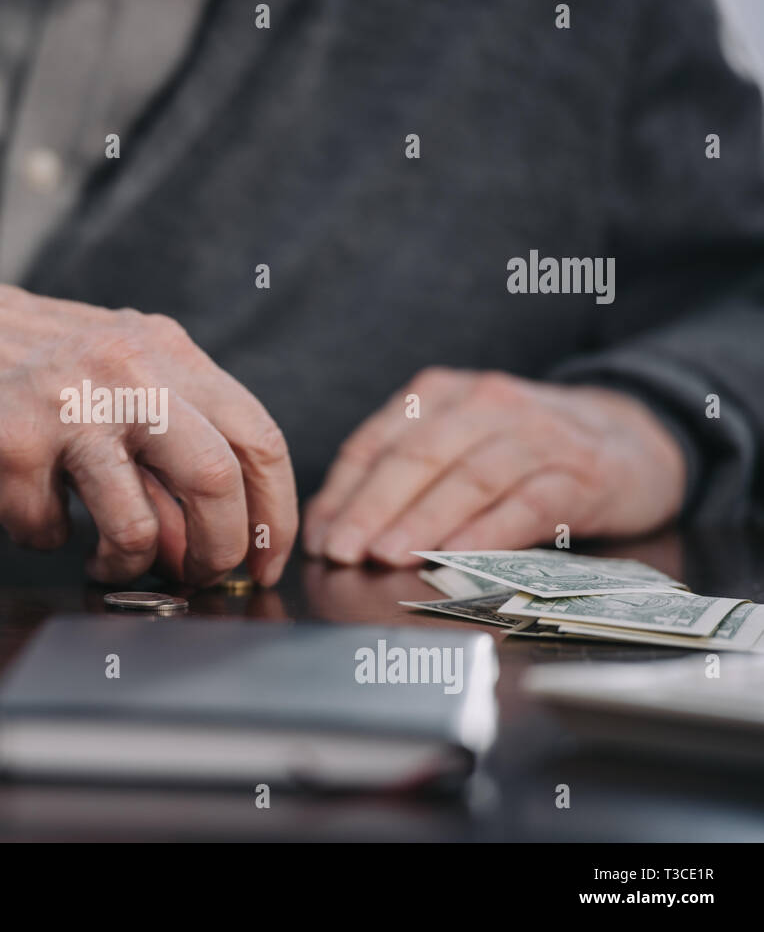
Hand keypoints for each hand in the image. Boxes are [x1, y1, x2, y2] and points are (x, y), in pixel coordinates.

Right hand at [0, 276, 296, 585]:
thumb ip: (169, 442)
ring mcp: (67, 405)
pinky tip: (29, 510)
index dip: (274, 515)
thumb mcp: (115, 377)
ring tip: (104, 562)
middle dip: (218, 551)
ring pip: (138, 527)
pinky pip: (49, 533)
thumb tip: (212, 539)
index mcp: (165, 350)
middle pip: (216, 481)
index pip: (258, 438)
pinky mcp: (8, 444)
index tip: (266, 561)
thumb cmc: (23, 366)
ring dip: (127, 568)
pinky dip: (44, 538)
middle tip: (196, 576)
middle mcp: (126, 369)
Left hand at [302, 367, 686, 565]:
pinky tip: (456, 556)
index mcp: (442, 394)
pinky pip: (528, 502)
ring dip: (423, 520)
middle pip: (418, 456)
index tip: (318, 537)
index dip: (344, 492)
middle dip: (373, 507)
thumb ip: (398, 477)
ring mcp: (538, 436)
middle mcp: (486, 403)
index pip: (378, 443)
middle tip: (341, 552)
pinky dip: (488, 530)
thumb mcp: (456, 445)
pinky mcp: (582, 475)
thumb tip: (329, 529)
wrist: (632, 439)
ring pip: (469, 477)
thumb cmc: (522, 452)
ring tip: (386, 557)